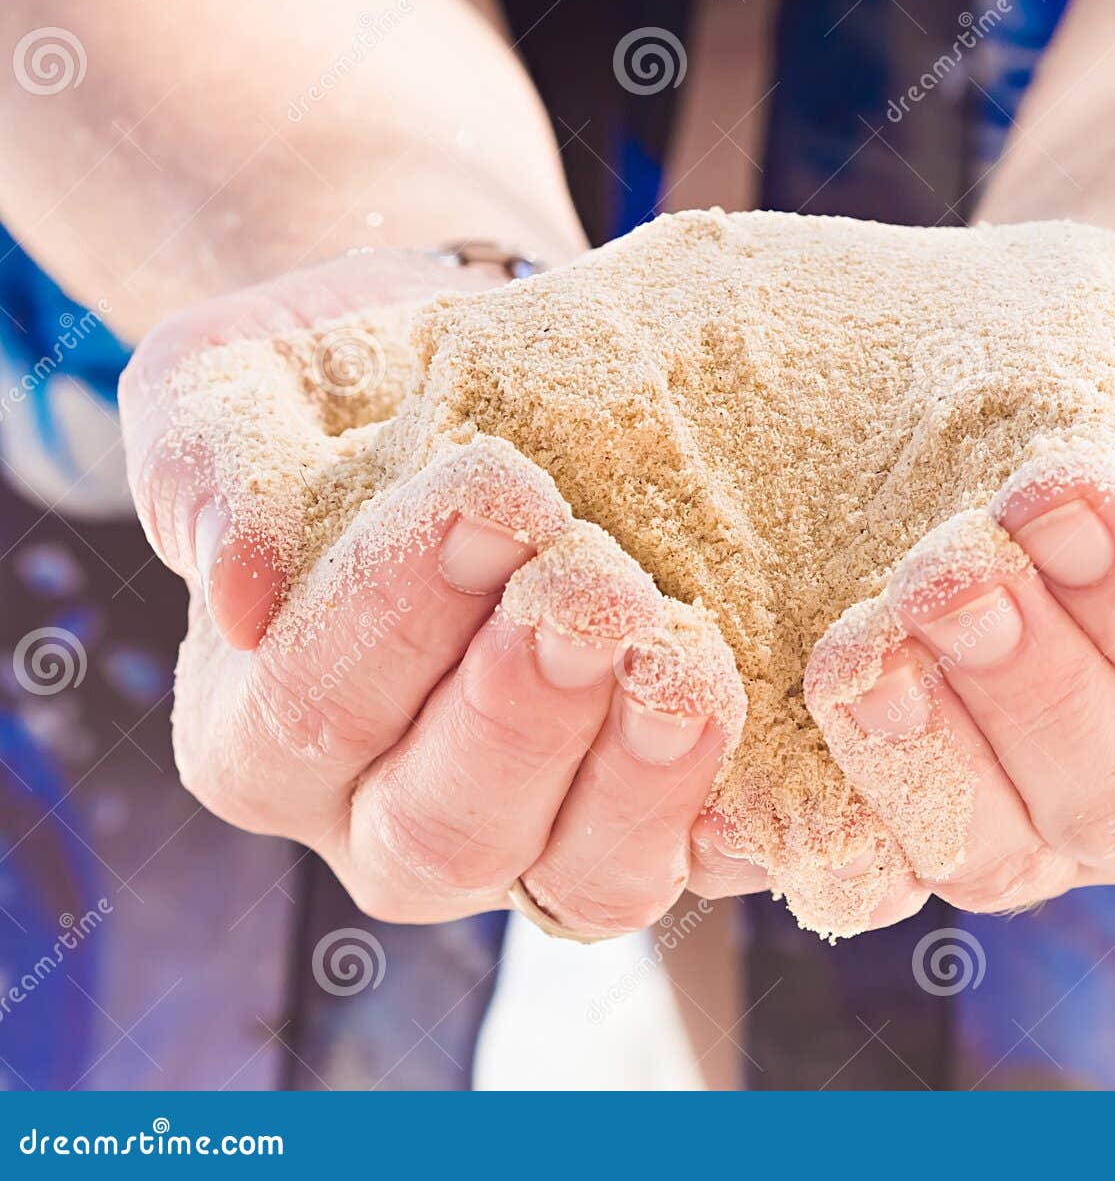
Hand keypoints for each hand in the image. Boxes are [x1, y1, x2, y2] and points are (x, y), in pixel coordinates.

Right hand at [122, 252, 760, 932]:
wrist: (504, 369)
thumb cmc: (359, 383)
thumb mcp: (237, 382)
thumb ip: (205, 463)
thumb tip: (241, 592)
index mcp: (271, 733)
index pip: (318, 705)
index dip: (404, 610)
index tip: (497, 494)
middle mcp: (391, 817)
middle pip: (442, 830)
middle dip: (521, 711)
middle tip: (594, 592)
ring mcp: (536, 837)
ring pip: (578, 879)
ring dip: (638, 780)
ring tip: (684, 668)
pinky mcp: (659, 825)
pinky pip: (704, 863)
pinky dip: (742, 816)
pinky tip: (776, 729)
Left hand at [803, 257, 1114, 922]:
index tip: (1060, 491)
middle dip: (1029, 679)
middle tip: (952, 568)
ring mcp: (1059, 825)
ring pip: (1005, 848)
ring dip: (932, 742)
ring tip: (869, 641)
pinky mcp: (952, 823)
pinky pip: (901, 853)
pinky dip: (852, 796)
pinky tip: (817, 710)